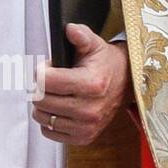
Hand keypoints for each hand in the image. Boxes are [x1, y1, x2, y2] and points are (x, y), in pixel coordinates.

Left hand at [31, 23, 130, 145]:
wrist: (126, 84)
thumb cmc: (105, 63)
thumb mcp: (95, 44)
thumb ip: (81, 35)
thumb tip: (70, 29)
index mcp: (91, 84)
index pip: (46, 81)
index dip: (41, 71)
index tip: (48, 67)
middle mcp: (90, 109)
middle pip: (41, 100)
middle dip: (40, 87)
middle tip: (51, 80)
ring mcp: (87, 126)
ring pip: (42, 117)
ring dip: (42, 105)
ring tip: (55, 94)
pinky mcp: (84, 137)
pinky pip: (49, 132)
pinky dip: (49, 121)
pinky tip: (59, 109)